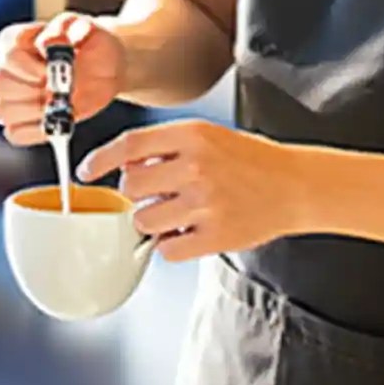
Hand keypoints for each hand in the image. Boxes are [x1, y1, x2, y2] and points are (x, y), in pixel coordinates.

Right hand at [0, 12, 124, 145]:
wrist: (104, 67)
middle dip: (27, 90)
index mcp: (16, 40)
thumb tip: (48, 41)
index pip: (7, 54)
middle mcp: (6, 68)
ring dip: (32, 112)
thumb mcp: (84, 27)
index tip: (49, 70)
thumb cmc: (90, 43)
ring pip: (1, 111)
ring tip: (58, 104)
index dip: (28, 66)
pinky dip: (35, 131)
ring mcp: (11, 97)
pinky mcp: (22, 120)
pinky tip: (55, 121)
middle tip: (54, 89)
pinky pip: (15, 134)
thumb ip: (65, 27)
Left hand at [78, 120, 310, 261]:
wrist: (295, 185)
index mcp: (193, 135)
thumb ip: (165, 147)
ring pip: (144, 220)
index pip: (130, 145)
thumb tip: (122, 164)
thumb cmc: (247, 160)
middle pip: (131, 186)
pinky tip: (189, 232)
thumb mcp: (207, 136)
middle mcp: (197, 167)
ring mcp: (206, 203)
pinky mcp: (216, 235)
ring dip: (152, 221)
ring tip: (176, 213)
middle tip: (156, 194)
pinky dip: (171, 245)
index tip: (87, 171)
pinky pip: (167, 249)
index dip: (101, 159)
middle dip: (135, 194)